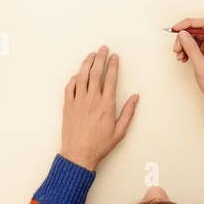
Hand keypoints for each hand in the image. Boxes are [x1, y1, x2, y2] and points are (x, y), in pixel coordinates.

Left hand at [60, 46, 138, 170]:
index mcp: (106, 105)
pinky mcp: (68, 106)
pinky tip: (78, 74)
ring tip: (91, 55)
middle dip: (100, 58)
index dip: (113, 65)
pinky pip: (70, 87)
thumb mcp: (120, 131)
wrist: (78, 154)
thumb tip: (135, 98)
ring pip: (82, 76)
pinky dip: (74, 78)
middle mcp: (92, 99)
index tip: (114, 57)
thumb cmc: (99, 145)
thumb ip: (128, 112)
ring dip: (87, 63)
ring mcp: (78, 101)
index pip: (111, 78)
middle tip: (103, 49)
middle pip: (96, 72)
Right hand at [170, 18, 203, 113]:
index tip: (175, 29)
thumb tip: (183, 34)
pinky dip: (189, 52)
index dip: (187, 24)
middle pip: (197, 32)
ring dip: (185, 46)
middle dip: (184, 38)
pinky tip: (184, 59)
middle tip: (176, 49)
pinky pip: (197, 48)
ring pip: (195, 40)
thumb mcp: (201, 65)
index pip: (202, 24)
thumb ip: (191, 47)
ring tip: (179, 57)